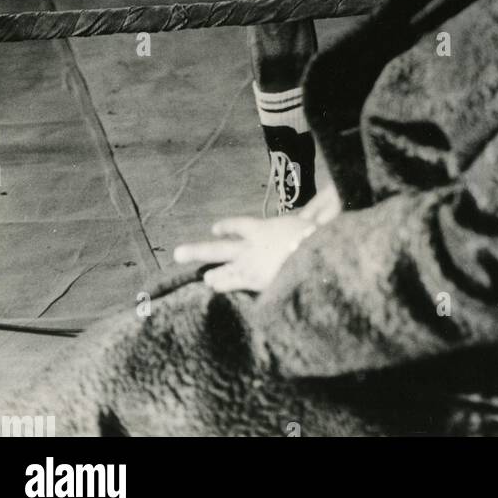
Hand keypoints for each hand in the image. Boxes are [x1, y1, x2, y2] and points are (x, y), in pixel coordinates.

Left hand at [173, 184, 340, 293]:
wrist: (313, 250)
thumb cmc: (314, 236)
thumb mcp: (309, 224)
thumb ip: (309, 219)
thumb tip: (320, 210)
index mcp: (264, 228)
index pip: (239, 225)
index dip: (226, 227)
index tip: (215, 229)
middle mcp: (251, 245)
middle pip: (219, 248)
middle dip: (198, 250)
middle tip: (177, 253)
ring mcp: (249, 264)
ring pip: (221, 269)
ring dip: (211, 273)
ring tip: (203, 276)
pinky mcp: (253, 280)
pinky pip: (232, 283)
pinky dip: (223, 285)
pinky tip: (211, 286)